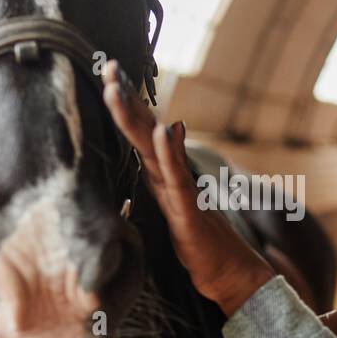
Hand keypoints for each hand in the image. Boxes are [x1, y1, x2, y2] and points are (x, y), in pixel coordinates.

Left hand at [101, 59, 274, 314]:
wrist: (229, 273)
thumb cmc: (198, 244)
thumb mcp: (171, 206)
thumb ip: (163, 176)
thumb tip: (166, 133)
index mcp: (162, 174)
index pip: (139, 133)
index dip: (124, 104)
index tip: (107, 74)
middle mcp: (171, 175)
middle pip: (144, 130)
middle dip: (125, 97)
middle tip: (107, 64)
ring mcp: (181, 189)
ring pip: (154, 146)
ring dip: (136, 116)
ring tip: (119, 87)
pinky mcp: (189, 209)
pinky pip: (178, 177)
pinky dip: (170, 152)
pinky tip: (165, 129)